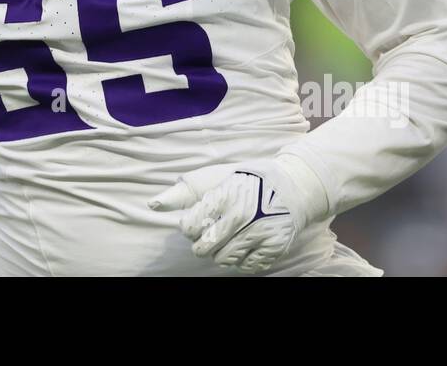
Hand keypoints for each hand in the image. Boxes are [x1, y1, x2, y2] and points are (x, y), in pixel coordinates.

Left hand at [149, 160, 307, 273]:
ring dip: (220, 253)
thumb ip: (184, 193)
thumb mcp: (215, 179)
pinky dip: (240, 260)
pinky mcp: (273, 247)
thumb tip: (153, 204)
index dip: (189, 227)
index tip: (197, 221)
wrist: (293, 187)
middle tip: (210, 234)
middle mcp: (243, 215)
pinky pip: (245, 267)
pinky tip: (244, 244)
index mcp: (225, 195)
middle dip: (202, 244)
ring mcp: (260, 233)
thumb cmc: (247, 182)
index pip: (190, 227)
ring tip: (227, 239)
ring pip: (223, 260)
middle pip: (204, 248)